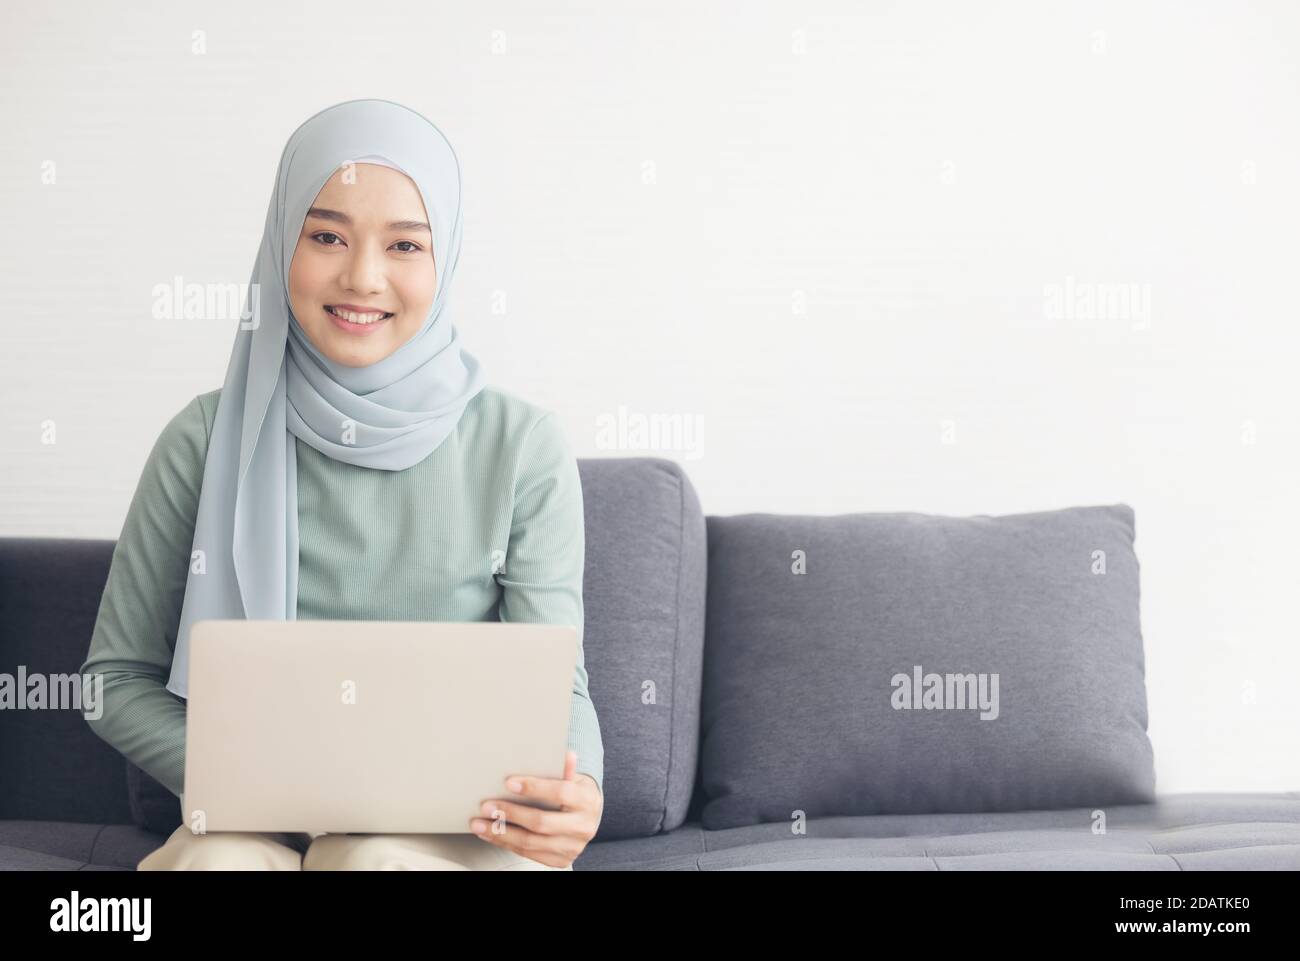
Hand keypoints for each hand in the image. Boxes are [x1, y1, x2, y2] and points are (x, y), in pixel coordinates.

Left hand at [470, 750, 602, 867]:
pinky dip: (506, 844)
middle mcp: (582, 827)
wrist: (588, 819)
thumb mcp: (575, 778)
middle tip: (487, 806)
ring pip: (531, 843)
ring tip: (479, 824)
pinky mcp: (561, 860)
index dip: (534, 787)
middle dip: (510, 814)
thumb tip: (564, 754)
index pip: (560, 793)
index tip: (509, 782)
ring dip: (501, 833)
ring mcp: (572, 847)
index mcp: (587, 801)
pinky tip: (491, 835)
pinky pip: (529, 854)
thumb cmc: (576, 794)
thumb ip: (565, 770)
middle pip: (541, 822)